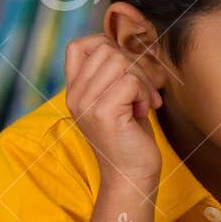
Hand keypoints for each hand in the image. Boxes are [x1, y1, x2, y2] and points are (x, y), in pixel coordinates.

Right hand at [65, 34, 161, 183]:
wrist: (131, 176)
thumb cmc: (130, 137)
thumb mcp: (117, 100)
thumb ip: (113, 75)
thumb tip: (129, 45)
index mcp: (75, 90)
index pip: (78, 46)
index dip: (106, 46)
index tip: (126, 69)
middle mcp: (75, 95)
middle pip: (106, 49)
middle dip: (135, 65)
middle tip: (143, 92)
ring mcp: (86, 104)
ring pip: (120, 62)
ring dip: (142, 80)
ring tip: (143, 103)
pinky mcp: (103, 113)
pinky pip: (130, 81)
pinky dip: (145, 93)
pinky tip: (143, 112)